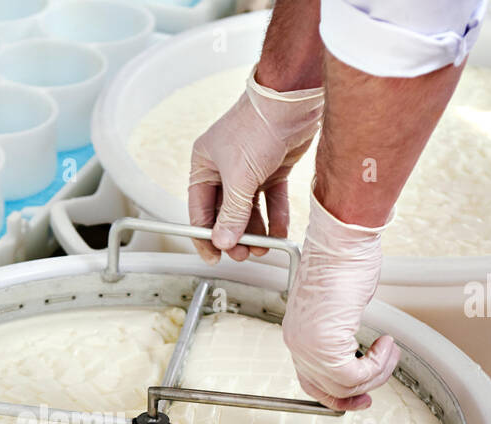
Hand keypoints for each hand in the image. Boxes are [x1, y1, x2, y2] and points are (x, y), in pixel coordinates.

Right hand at [188, 68, 322, 262]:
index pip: (199, 210)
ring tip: (262, 247)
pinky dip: (274, 217)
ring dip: (255, 230)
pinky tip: (278, 233)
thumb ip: (232, 213)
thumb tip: (225, 241)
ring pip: (249, 209)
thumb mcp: (239, 176)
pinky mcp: (272, 169)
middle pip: (225, 212)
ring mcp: (249, 169)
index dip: (205, 235)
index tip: (214, 256)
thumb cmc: (256, 125)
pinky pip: (270, 200)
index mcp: (204, 165)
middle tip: (242, 253)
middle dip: (234, 235)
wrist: (291, 100)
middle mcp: (224, 168)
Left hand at [283, 193, 399, 410]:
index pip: (312, 381)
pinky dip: (378, 365)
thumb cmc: (342, 262)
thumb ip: (340, 334)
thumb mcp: (338, 307)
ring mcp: (308, 346)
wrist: (342, 242)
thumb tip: (356, 355)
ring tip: (389, 350)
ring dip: (376, 372)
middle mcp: (297, 343)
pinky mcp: (325, 345)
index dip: (339, 394)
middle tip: (381, 376)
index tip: (361, 397)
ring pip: (345, 387)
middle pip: (328, 390)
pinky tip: (386, 344)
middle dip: (361, 390)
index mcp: (297, 334)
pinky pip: (355, 377)